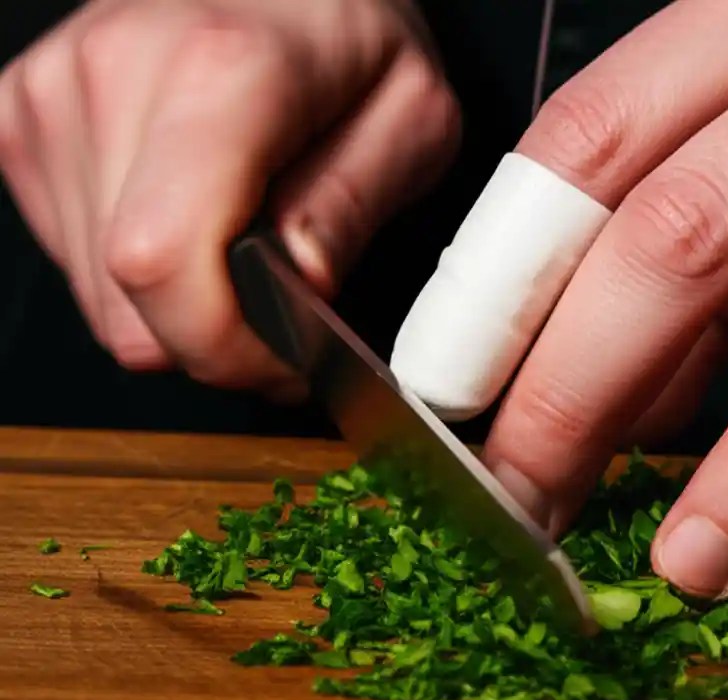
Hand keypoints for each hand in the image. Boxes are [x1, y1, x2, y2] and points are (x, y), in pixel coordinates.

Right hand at [0, 0, 458, 391]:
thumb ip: (353, 207)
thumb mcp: (412, 114)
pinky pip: (72, 259)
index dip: (224, 348)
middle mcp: (114, 74)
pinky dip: (137, 270)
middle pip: (127, 300)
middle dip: (217, 339)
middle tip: (287, 317)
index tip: (285, 362)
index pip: (164, 263)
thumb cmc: (351, 31)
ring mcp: (53, 95)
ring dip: (179, 305)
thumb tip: (295, 295)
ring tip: (245, 246)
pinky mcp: (23, 118)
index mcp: (220, 71)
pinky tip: (193, 216)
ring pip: (98, 296)